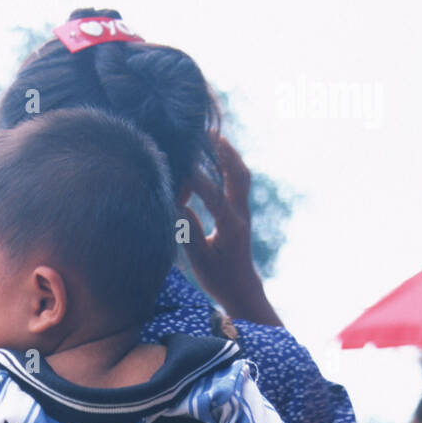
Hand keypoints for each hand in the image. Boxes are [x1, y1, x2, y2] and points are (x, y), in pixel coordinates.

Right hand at [180, 138, 277, 322]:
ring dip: (229, 155)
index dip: (197, 180)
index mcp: (231, 227)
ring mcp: (244, 212)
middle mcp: (241, 215)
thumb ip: (189, 231)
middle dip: (222, 153)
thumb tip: (177, 204)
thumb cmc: (218, 279)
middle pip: (237, 175)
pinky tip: (217, 156)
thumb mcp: (200, 260)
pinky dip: (230, 165)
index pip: (214, 196)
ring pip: (241, 175)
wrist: (242, 288)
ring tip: (214, 137)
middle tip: (206, 134)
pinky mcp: (242, 212)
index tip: (181, 167)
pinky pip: (239, 182)